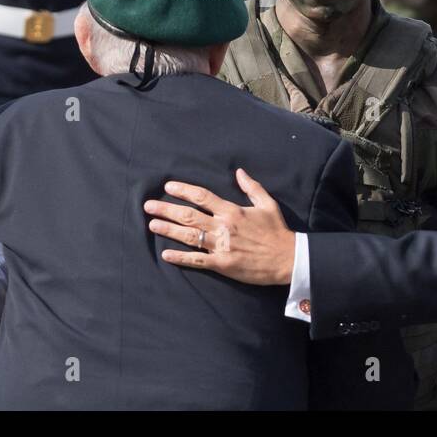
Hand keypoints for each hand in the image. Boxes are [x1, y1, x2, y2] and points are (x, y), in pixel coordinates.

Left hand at [144, 168, 295, 285]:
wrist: (287, 258)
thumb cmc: (277, 231)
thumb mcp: (267, 204)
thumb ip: (252, 187)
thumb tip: (239, 172)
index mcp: (232, 210)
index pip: (202, 196)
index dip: (183, 190)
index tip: (168, 186)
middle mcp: (223, 226)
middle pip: (189, 215)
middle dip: (166, 209)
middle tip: (148, 206)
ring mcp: (221, 246)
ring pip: (189, 236)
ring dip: (168, 229)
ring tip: (152, 224)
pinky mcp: (222, 264)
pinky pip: (197, 260)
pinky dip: (180, 257)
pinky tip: (166, 254)